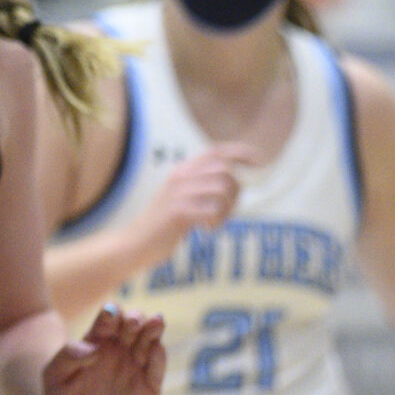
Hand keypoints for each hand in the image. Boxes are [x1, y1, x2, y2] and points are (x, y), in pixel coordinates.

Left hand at [43, 306, 165, 394]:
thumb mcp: (55, 376)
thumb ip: (69, 356)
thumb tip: (94, 347)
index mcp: (97, 340)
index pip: (108, 319)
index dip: (111, 314)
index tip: (109, 315)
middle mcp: (120, 349)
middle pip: (132, 324)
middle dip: (134, 318)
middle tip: (132, 323)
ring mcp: (135, 367)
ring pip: (149, 342)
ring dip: (153, 329)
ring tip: (156, 322)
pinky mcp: (148, 388)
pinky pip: (156, 370)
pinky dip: (159, 358)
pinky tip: (157, 348)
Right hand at [138, 142, 255, 264]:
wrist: (135, 243)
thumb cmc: (164, 224)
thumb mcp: (182, 198)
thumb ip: (202, 186)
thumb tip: (233, 180)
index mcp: (182, 170)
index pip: (216, 151)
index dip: (240, 152)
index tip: (259, 159)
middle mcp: (180, 176)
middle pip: (225, 173)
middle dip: (235, 194)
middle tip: (225, 213)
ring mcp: (178, 193)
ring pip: (222, 190)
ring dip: (227, 211)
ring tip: (214, 222)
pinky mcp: (178, 211)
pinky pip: (213, 210)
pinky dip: (216, 222)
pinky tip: (206, 229)